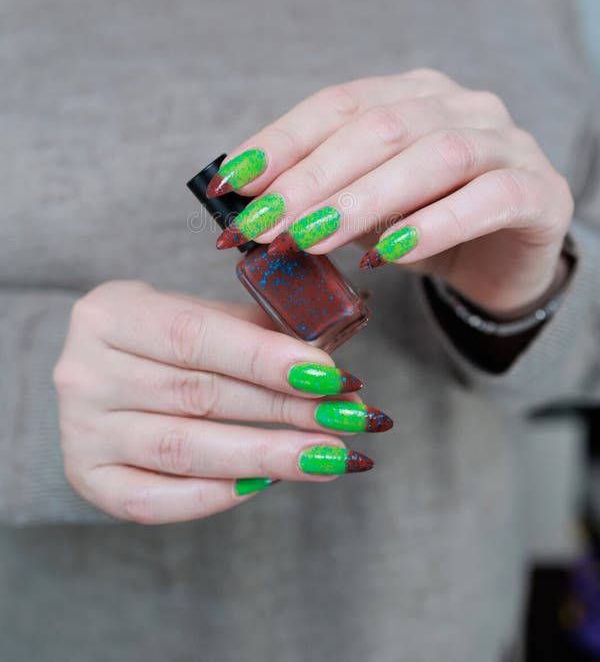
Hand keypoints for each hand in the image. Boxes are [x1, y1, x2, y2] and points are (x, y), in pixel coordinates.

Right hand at [53, 281, 388, 523]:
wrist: (98, 371)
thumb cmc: (160, 336)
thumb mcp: (198, 311)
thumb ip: (256, 331)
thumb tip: (333, 359)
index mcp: (109, 313)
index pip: (196, 336)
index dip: (267, 358)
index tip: (332, 375)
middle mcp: (83, 371)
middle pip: (199, 396)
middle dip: (286, 410)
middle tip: (351, 418)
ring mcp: (80, 430)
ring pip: (185, 450)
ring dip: (268, 457)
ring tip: (331, 456)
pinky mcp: (87, 478)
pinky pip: (155, 499)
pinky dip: (216, 495)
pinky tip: (268, 483)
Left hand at [209, 69, 573, 315]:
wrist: (506, 261)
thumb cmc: (426, 225)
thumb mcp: (365, 207)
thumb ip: (321, 195)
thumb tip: (247, 201)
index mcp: (413, 93)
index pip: (339, 104)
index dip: (282, 141)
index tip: (232, 183)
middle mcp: (461, 105)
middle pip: (379, 128)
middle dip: (310, 179)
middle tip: (259, 226)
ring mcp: (506, 143)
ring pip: (432, 156)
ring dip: (361, 201)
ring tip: (309, 240)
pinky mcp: (538, 191)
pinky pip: (487, 199)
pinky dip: (432, 226)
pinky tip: (388, 256)